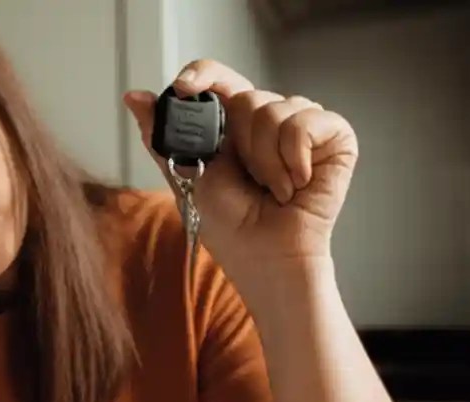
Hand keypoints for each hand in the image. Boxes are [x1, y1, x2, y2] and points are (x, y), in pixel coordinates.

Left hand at [124, 60, 358, 274]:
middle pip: (246, 95)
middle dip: (238, 144)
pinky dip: (295, 156)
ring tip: (274, 189)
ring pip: (275, 107)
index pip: (219, 78)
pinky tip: (297, 183)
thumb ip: (164, 136)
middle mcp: (270, 120)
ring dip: (265, 159)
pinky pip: (307, 121)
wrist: (267, 259)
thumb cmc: (232, 228)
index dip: (203, 75)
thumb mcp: (187, 176)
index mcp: (235, 125)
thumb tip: (134, 97)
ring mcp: (304, 126)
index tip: (185, 88)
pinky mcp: (335, 137)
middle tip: (249, 180)